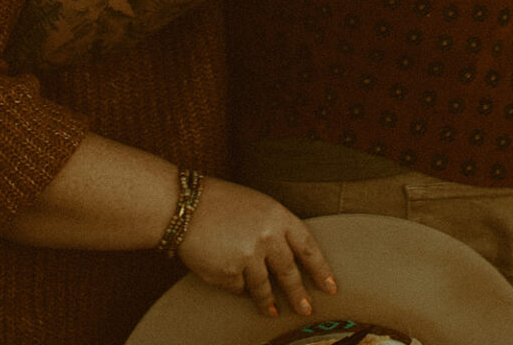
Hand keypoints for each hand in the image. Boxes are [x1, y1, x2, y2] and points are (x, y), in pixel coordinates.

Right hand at [176, 177, 336, 319]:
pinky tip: (225, 273)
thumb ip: (272, 229)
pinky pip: (237, 287)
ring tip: (273, 312)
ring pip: (264, 288)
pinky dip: (234, 284)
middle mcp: (266, 237)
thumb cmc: (217, 201)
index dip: (321, 268)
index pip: (307, 246)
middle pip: (289, 273)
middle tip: (306, 310)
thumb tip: (288, 258)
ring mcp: (248, 257)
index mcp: (276, 215)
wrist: (181, 205)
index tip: (331, 287)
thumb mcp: (254, 205)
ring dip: (269, 303)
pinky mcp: (229, 274)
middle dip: (299, 295)